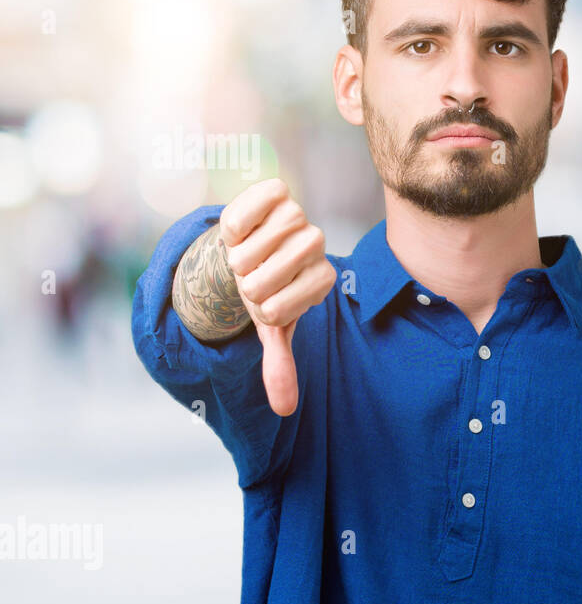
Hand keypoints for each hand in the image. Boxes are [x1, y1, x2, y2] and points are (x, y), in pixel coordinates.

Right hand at [219, 179, 335, 415]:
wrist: (251, 247)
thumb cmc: (265, 289)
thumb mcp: (271, 326)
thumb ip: (280, 363)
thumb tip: (285, 410)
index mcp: (322, 281)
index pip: (278, 308)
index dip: (258, 308)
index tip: (263, 301)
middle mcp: (317, 247)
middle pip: (264, 276)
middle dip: (244, 284)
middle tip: (248, 277)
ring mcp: (299, 218)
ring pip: (257, 244)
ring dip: (237, 256)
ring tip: (243, 256)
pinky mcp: (279, 193)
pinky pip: (255, 204)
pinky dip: (238, 219)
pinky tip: (239, 229)